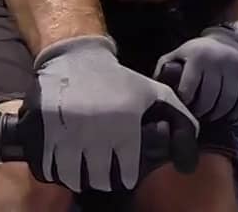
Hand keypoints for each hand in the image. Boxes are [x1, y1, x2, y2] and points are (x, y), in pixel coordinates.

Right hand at [24, 34, 198, 191]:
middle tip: (101, 171)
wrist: (75, 58)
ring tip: (82, 171)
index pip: (125, 174)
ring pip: (74, 177)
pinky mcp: (46, 131)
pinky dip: (56, 169)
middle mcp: (97, 135)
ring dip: (79, 178)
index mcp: (124, 128)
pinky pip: (51, 166)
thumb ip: (179, 115)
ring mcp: (69, 134)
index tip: (122, 171)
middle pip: (100, 179)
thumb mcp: (153, 91)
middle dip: (103, 178)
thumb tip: (191, 145)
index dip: (125, 175)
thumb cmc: (117, 78)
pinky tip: (62, 163)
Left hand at [154, 22, 237, 121]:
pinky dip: (233, 113)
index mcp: (198, 56)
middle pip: (209, 98)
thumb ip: (166, 66)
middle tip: (196, 115)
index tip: (183, 106)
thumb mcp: (180, 53)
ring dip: (217, 115)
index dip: (185, 101)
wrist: (229, 39)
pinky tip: (224, 115)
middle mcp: (218, 61)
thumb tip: (155, 85)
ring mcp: (236, 69)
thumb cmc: (199, 50)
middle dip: (201, 111)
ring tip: (209, 117)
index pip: (189, 87)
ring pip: (227, 102)